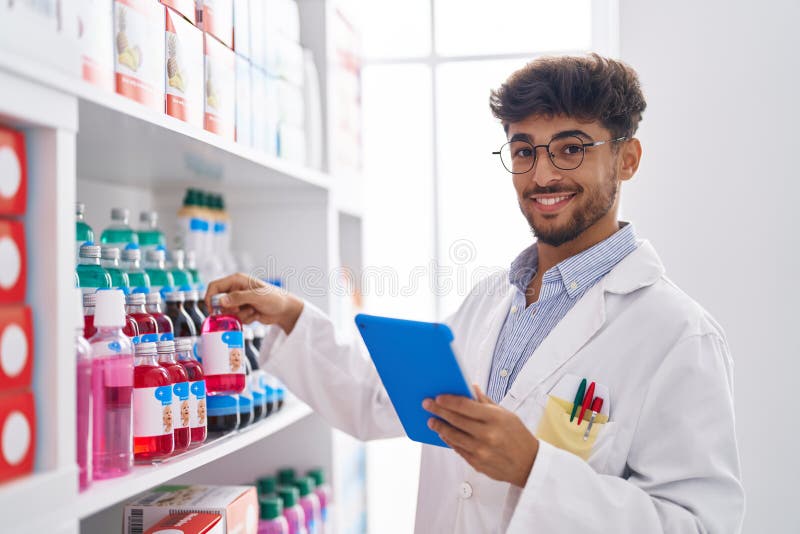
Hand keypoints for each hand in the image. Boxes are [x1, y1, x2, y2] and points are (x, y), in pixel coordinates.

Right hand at [205, 273, 303, 333]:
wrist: (285, 310)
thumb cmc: (275, 298)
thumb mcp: (256, 296)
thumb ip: (238, 298)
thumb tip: (221, 301)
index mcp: (237, 280)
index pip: (215, 286)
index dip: (210, 298)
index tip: (212, 310)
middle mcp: (236, 290)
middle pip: (218, 302)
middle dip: (228, 310)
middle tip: (239, 311)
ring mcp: (238, 301)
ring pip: (227, 313)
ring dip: (239, 315)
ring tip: (253, 311)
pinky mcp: (242, 311)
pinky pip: (235, 319)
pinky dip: (244, 319)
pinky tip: (255, 315)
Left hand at [423, 385, 538, 487]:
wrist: (529, 464)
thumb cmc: (518, 436)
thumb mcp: (506, 414)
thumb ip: (486, 402)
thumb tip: (471, 388)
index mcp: (495, 418)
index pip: (465, 406)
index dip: (449, 400)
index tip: (438, 397)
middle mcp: (487, 434)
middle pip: (456, 420)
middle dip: (439, 411)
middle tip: (427, 405)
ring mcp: (481, 450)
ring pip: (453, 436)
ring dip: (440, 427)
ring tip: (432, 421)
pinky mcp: (477, 463)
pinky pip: (458, 449)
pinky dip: (449, 440)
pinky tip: (444, 434)